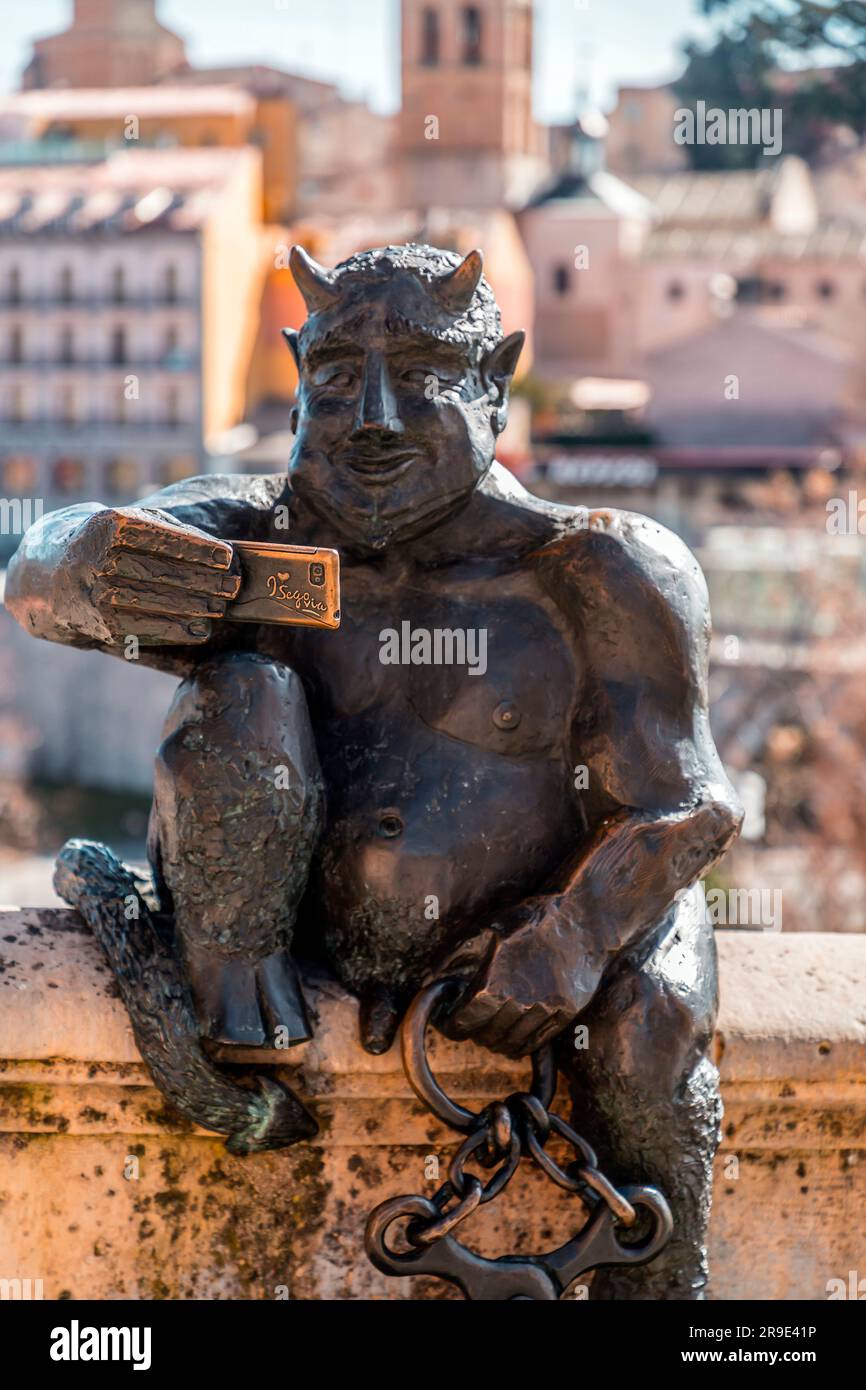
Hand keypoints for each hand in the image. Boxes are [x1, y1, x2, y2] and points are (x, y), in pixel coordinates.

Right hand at [74, 506, 240, 645]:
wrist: (51, 575)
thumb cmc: (108, 543)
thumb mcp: (132, 523)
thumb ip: (172, 531)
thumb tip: (220, 555)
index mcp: (109, 525)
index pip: (162, 538)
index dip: (198, 550)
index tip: (227, 557)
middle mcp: (98, 558)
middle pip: (162, 572)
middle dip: (204, 581)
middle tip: (232, 586)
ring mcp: (97, 593)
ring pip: (156, 602)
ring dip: (195, 607)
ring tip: (221, 607)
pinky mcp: (101, 623)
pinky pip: (146, 628)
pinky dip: (177, 630)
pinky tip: (201, 629)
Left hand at [438, 899, 604, 1057]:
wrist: (579, 917)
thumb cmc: (528, 920)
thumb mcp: (483, 930)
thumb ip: (453, 958)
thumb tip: (432, 981)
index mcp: (492, 984)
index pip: (461, 1024)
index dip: (450, 1025)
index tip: (448, 1021)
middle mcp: (517, 1004)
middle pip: (485, 1037)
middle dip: (472, 1031)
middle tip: (469, 1021)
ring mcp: (544, 1011)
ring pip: (511, 1045)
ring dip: (496, 1041)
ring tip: (491, 1028)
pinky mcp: (565, 1014)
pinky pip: (537, 1042)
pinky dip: (522, 1043)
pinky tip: (515, 1031)